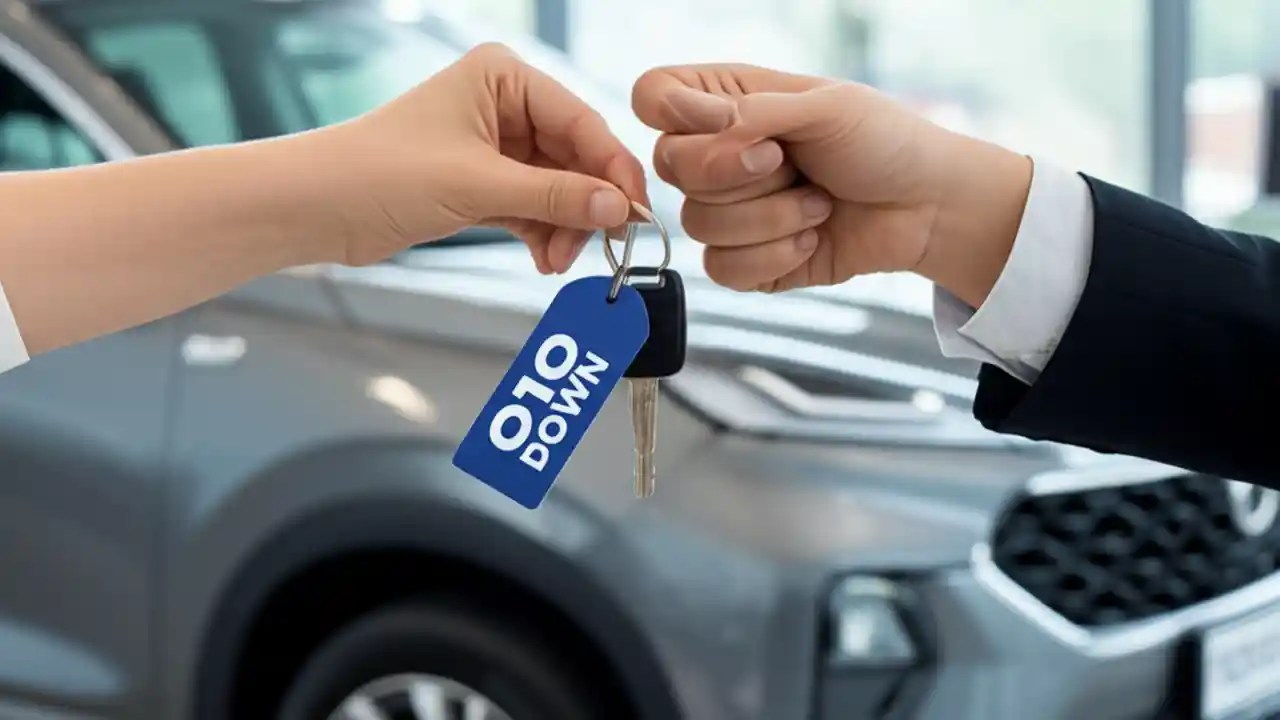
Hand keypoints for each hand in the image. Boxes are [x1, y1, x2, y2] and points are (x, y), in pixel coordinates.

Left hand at [318, 43, 647, 272]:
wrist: (315, 208)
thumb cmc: (379, 174)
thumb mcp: (478, 185)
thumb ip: (555, 196)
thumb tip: (619, 208)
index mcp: (503, 77)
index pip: (581, 122)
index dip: (613, 170)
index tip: (636, 213)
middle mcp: (503, 103)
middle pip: (574, 157)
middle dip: (585, 206)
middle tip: (599, 247)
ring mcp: (494, 144)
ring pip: (556, 187)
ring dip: (563, 226)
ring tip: (556, 261)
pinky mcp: (481, 181)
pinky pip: (533, 205)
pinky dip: (542, 232)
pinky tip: (544, 257)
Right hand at [631, 64, 1030, 305]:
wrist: (926, 207)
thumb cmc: (883, 142)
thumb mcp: (825, 107)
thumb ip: (752, 113)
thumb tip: (689, 123)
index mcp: (728, 102)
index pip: (652, 97)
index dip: (673, 115)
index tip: (735, 126)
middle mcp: (717, 155)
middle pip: (668, 167)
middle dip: (738, 175)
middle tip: (791, 165)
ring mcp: (728, 210)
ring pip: (697, 224)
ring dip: (771, 219)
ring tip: (818, 205)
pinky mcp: (744, 261)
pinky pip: (722, 269)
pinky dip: (774, 257)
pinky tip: (811, 238)